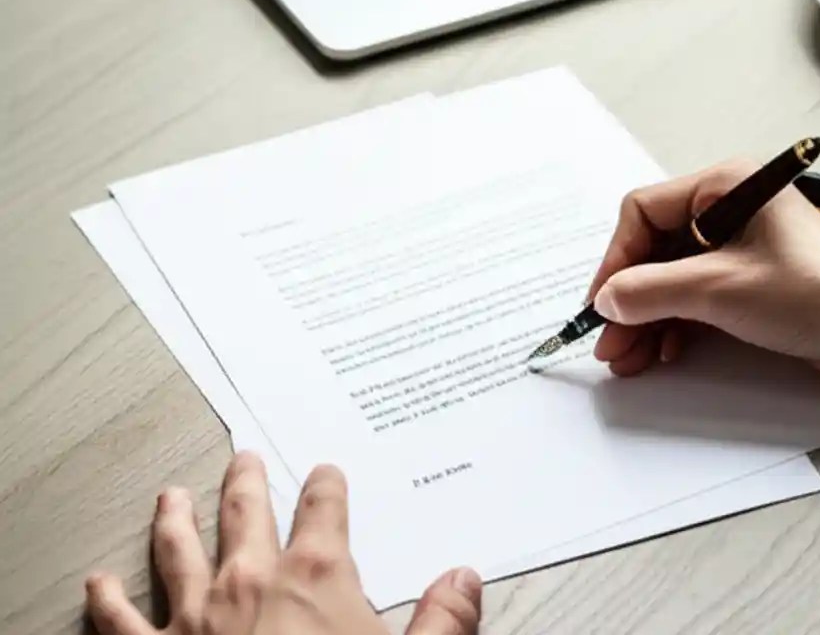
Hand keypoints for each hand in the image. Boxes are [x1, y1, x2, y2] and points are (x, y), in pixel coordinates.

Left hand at [84, 453, 480, 634]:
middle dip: (244, 483)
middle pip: (244, 514)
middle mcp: (249, 581)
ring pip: (178, 551)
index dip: (326, 486)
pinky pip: (120, 621)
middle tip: (242, 459)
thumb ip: (442, 620)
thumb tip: (463, 579)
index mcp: (315, 575)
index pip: (323, 510)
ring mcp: (193, 616)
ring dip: (175, 520)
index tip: (325, 472)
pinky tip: (96, 583)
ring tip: (171, 498)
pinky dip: (106, 600)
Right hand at [587, 159, 819, 382]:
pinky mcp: (753, 278)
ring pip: (674, 276)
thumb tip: (606, 299)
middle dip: (629, 298)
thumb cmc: (813, 295)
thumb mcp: (719, 291)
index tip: (600, 304)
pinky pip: (698, 294)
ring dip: (648, 316)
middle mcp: (731, 206)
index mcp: (726, 186)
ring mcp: (742, 244)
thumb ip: (652, 291)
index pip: (644, 212)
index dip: (616, 260)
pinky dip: (676, 322)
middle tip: (608, 343)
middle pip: (656, 248)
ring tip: (628, 359)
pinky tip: (663, 351)